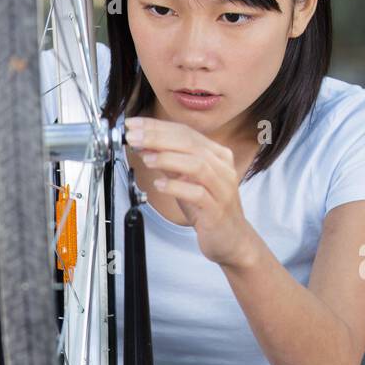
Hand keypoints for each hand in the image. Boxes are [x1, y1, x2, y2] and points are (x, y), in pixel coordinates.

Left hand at [125, 116, 254, 268]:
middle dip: (158, 137)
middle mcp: (222, 167)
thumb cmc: (208, 209)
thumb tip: (144, 146)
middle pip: (190, 143)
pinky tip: (160, 185)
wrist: (231, 239)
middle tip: (134, 136)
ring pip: (196, 164)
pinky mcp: (216, 209)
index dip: (157, 126)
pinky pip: (197, 194)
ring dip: (167, 159)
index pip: (185, 132)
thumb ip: (169, 163)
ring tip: (146, 158)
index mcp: (216, 155)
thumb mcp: (186, 181)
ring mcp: (221, 188)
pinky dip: (176, 187)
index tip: (133, 125)